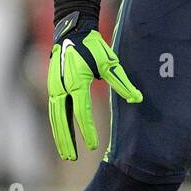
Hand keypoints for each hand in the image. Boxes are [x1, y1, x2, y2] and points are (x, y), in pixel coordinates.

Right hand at [47, 11, 142, 159]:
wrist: (71, 32)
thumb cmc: (93, 47)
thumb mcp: (109, 63)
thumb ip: (122, 83)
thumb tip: (137, 98)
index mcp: (76, 82)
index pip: (81, 112)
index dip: (87, 130)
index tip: (92, 145)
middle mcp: (61, 87)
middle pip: (62, 120)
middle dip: (67, 140)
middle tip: (73, 158)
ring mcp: (54, 87)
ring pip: (55, 117)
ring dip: (60, 136)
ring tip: (67, 154)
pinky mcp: (53, 87)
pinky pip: (54, 110)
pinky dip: (57, 125)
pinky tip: (63, 136)